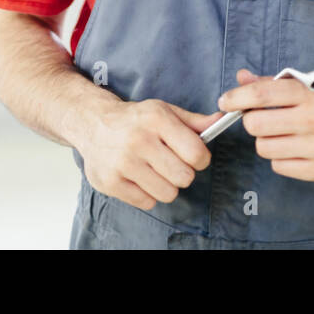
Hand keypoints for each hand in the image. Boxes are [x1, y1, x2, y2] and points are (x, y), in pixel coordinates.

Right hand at [77, 99, 218, 210]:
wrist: (93, 123)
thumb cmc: (135, 119)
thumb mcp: (164, 111)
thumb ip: (193, 121)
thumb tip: (221, 121)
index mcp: (156, 119)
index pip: (197, 154)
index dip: (200, 159)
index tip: (192, 156)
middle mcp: (139, 140)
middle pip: (184, 177)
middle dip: (182, 173)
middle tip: (170, 163)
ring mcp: (123, 163)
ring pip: (168, 194)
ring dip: (165, 185)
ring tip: (154, 171)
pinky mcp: (111, 182)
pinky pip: (147, 202)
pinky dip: (147, 193)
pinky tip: (138, 177)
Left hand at [219, 69, 313, 182]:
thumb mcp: (307, 83)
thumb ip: (271, 82)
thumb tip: (240, 78)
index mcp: (308, 93)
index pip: (260, 95)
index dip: (236, 98)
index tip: (225, 101)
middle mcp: (312, 120)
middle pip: (256, 125)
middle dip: (253, 121)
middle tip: (262, 119)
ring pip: (264, 148)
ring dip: (267, 141)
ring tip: (283, 134)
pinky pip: (279, 166)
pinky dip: (280, 158)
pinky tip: (295, 148)